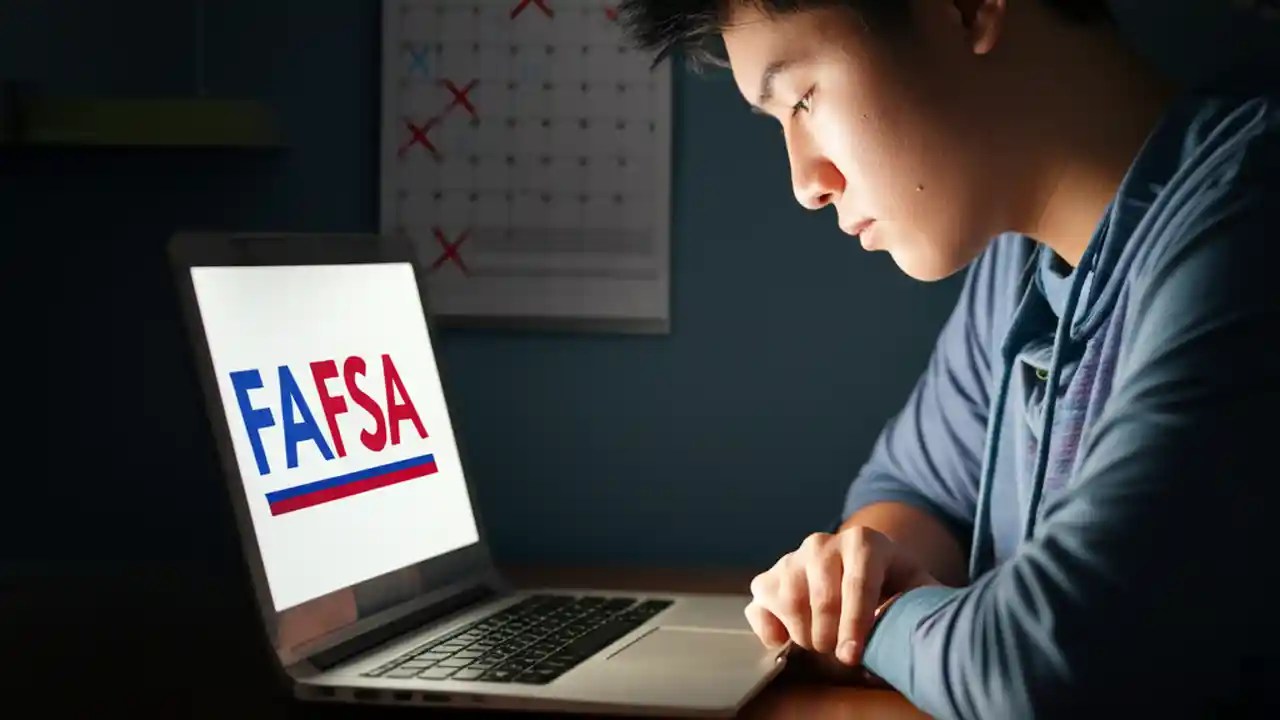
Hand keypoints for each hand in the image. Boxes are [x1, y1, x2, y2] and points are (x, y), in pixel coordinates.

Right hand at [745, 526, 939, 666]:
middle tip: (839, 654)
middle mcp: (823, 543)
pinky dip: (771, 629)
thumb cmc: (892, 582)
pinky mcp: (769, 577)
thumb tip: (931, 627)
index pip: (858, 581)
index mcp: (864, 541)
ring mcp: (792, 558)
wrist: (859, 563)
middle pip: (820, 596)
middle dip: (830, 634)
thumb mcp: (916, 585)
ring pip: (788, 600)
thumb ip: (928, 600)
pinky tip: (788, 640)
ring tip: (821, 644)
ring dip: (804, 634)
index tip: (853, 655)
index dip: (856, 622)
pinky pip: (759, 606)